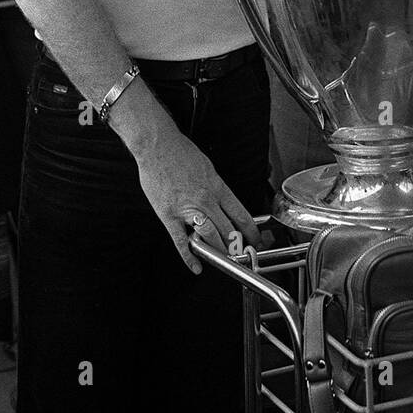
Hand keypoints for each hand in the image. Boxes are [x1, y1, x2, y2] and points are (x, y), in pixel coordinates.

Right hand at [133, 128, 261, 272]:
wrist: (158, 146)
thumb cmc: (180, 153)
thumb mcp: (208, 168)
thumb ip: (216, 188)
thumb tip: (224, 204)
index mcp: (217, 187)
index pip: (241, 215)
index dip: (251, 232)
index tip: (255, 240)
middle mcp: (206, 200)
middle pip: (228, 230)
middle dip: (237, 246)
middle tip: (241, 254)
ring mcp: (187, 209)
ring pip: (209, 237)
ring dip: (219, 251)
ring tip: (224, 258)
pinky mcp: (169, 215)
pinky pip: (181, 241)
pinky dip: (189, 257)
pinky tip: (196, 266)